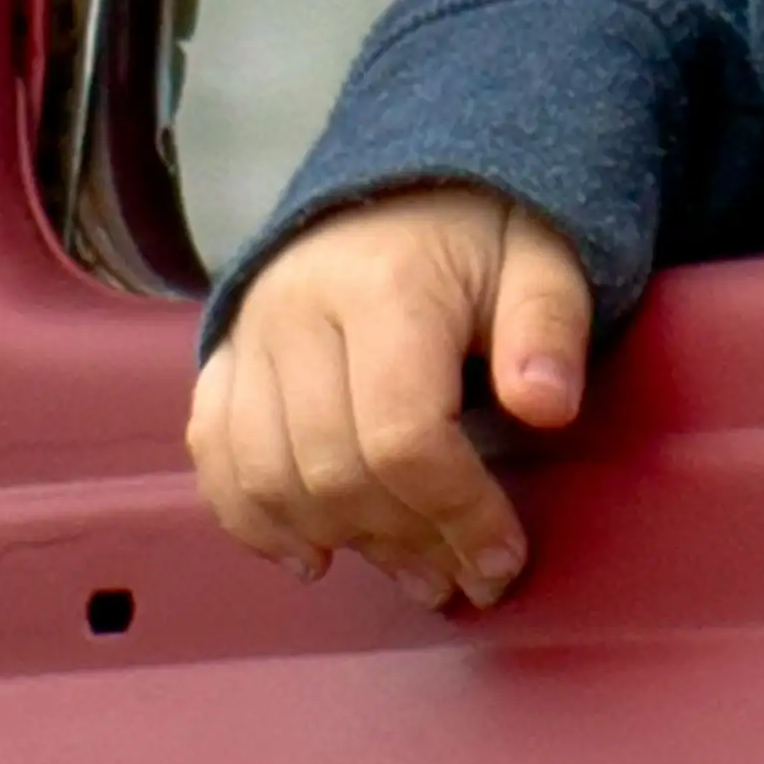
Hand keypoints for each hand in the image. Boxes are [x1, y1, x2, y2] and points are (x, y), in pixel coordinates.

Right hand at [184, 185, 582, 609]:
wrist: (399, 184)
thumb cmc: (483, 234)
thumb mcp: (544, 262)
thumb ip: (549, 329)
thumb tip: (548, 407)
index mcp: (385, 287)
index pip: (403, 435)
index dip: (455, 512)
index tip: (503, 557)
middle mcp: (296, 312)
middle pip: (333, 468)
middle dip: (406, 541)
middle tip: (464, 579)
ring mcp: (247, 336)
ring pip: (267, 475)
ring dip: (339, 542)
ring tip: (410, 573)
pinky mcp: (221, 357)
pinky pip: (214, 455)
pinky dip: (253, 519)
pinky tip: (313, 554)